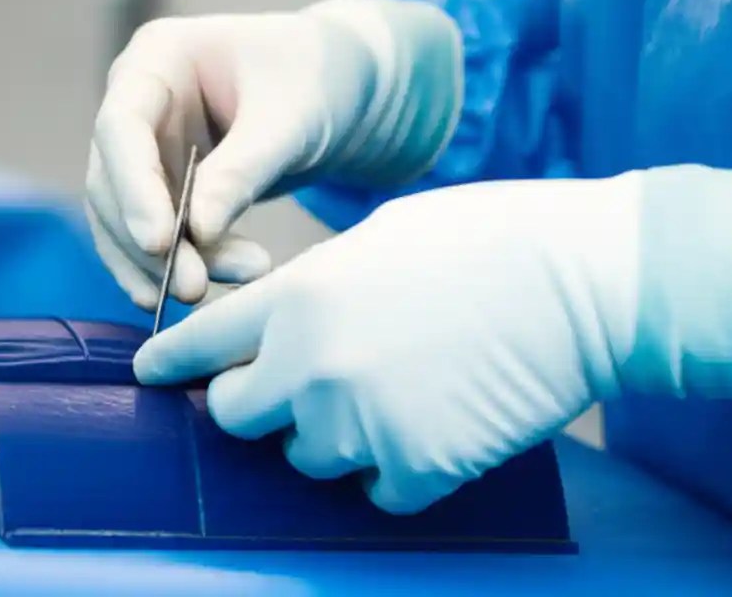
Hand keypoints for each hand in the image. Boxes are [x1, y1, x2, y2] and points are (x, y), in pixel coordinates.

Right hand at [85, 0, 460, 308]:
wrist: (342, 86)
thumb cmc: (317, 78)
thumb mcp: (290, 118)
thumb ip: (242, 170)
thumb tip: (197, 233)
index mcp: (158, 57)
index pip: (121, 127)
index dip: (133, 189)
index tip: (159, 244)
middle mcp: (139, 100)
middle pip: (115, 180)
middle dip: (149, 241)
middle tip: (193, 288)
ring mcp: (148, 145)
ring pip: (127, 217)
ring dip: (164, 263)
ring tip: (220, 289)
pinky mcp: (166, 184)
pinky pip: (154, 232)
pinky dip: (175, 265)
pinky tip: (203, 294)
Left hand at [133, 176, 641, 512]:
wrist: (581, 281)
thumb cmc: (484, 240)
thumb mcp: (375, 239)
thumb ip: (311, 290)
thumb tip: (277, 331)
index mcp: (298, 297)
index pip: (201, 343)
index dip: (171, 362)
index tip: (151, 375)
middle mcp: (311, 366)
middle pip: (235, 416)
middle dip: (256, 404)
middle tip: (304, 385)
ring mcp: (360, 424)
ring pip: (305, 459)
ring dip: (334, 436)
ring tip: (397, 391)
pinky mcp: (416, 470)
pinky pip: (375, 491)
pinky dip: (396, 469)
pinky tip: (435, 425)